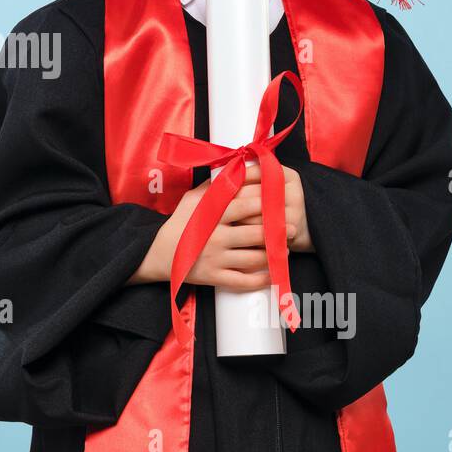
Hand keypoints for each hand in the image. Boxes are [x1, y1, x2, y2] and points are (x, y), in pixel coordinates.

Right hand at [129, 164, 309, 288]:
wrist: (158, 254)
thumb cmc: (179, 223)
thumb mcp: (192, 199)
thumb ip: (214, 186)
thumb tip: (238, 169)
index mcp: (211, 215)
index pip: (245, 206)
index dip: (266, 204)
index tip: (281, 201)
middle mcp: (215, 237)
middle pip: (255, 234)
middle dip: (278, 231)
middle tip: (293, 227)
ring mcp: (216, 259)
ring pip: (254, 259)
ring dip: (275, 254)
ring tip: (286, 249)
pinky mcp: (214, 278)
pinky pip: (244, 281)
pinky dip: (262, 279)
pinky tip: (272, 273)